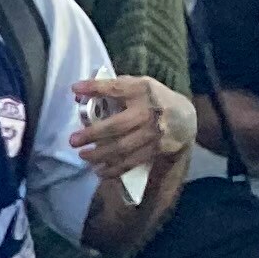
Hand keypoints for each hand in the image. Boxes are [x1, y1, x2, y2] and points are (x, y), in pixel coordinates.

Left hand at [70, 75, 191, 182]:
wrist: (185, 118)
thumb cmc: (153, 99)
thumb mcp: (138, 86)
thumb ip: (112, 87)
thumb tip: (78, 92)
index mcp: (141, 90)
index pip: (116, 87)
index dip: (95, 87)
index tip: (75, 88)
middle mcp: (147, 111)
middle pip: (117, 125)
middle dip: (93, 134)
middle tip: (73, 140)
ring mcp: (153, 132)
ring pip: (122, 147)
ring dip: (100, 154)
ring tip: (83, 156)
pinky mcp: (157, 148)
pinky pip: (132, 161)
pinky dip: (114, 169)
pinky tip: (99, 171)